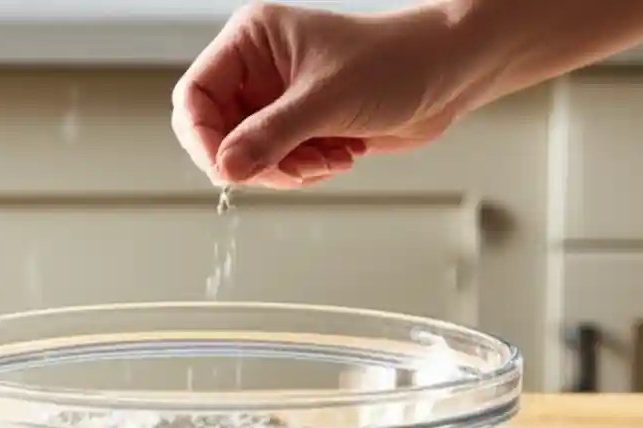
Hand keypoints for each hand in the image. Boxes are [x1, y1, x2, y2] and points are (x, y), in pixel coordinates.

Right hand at [171, 1, 483, 188]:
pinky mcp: (300, 125)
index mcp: (250, 41)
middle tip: (289, 171)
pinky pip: (278, 163)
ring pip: (249, 155)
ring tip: (327, 159)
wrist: (446, 74)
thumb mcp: (326, 100)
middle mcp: (257, 69)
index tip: (228, 171)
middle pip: (218, 132)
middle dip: (254, 160)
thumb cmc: (394, 63)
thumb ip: (271, 136)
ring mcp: (278, 99)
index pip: (196, 96)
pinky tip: (340, 156)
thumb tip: (225, 170)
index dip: (204, 139)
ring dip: (285, 169)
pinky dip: (304, 170)